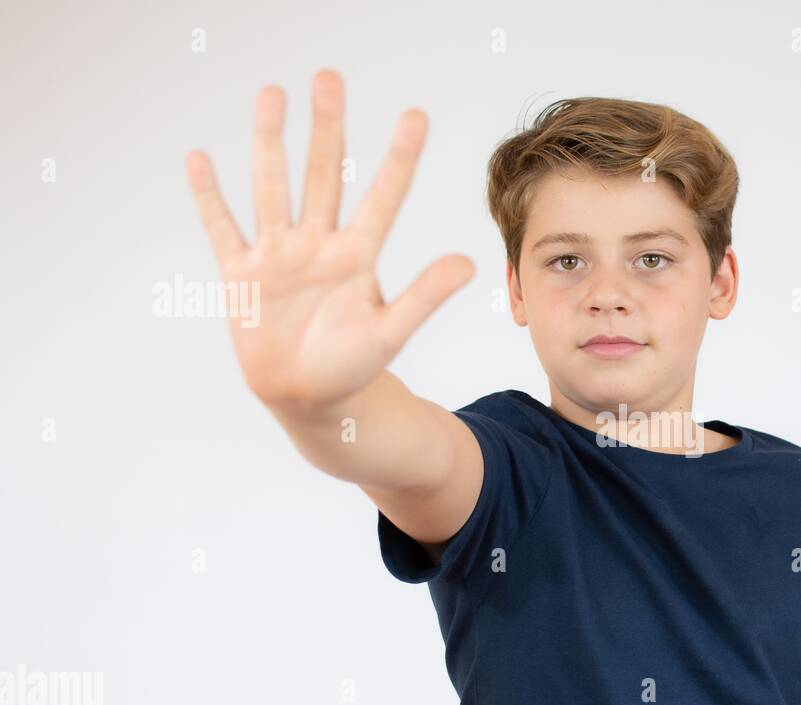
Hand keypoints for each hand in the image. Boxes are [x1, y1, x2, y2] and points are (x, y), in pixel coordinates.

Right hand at [185, 69, 473, 409]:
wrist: (308, 398)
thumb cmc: (353, 365)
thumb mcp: (391, 332)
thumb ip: (425, 296)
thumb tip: (470, 263)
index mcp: (358, 256)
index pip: (383, 198)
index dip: (398, 159)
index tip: (416, 116)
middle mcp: (319, 244)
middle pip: (324, 175)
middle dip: (328, 128)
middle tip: (330, 78)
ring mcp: (279, 255)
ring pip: (273, 187)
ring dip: (271, 143)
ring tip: (272, 95)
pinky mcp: (242, 274)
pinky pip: (222, 229)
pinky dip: (210, 198)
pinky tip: (198, 160)